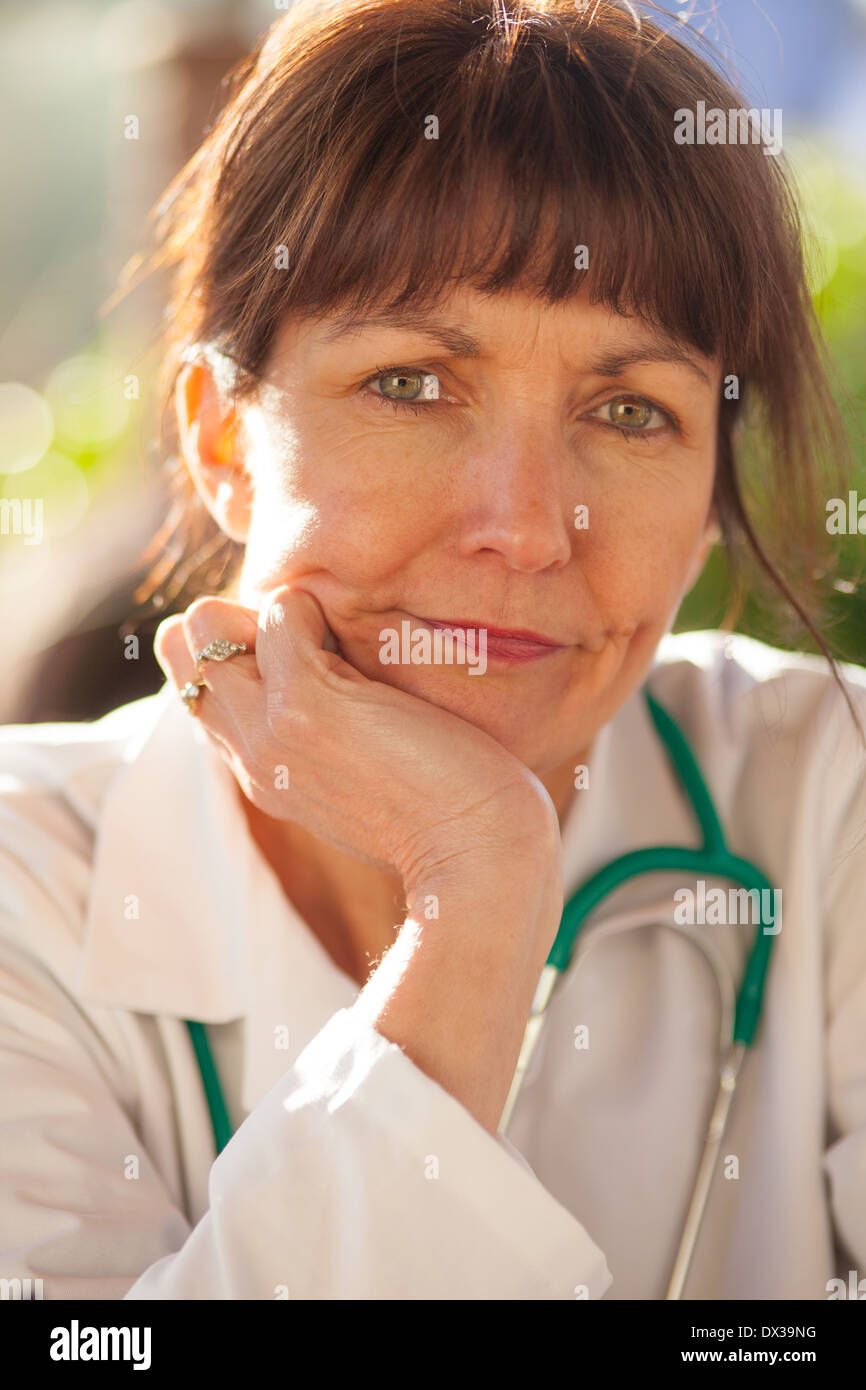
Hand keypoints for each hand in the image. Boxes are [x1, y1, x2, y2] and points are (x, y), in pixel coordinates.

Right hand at [154, 587, 559, 890]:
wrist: (475, 854)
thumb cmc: (445, 815)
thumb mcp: (362, 780)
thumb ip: (325, 743)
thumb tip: (336, 684)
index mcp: (261, 771)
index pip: (197, 689)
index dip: (234, 651)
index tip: (304, 657)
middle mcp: (250, 752)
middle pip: (183, 647)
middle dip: (239, 619)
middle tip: (319, 643)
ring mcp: (267, 729)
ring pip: (204, 623)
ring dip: (273, 609)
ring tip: (339, 643)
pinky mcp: (302, 705)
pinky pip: (277, 611)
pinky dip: (315, 605)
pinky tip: (362, 641)